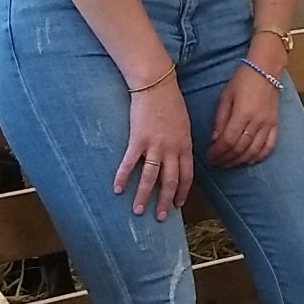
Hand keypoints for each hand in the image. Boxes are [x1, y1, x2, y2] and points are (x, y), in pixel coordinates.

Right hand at [114, 77, 192, 217]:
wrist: (157, 85)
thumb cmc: (171, 102)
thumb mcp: (184, 125)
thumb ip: (182, 143)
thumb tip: (179, 156)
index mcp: (185, 146)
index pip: (186, 176)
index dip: (182, 193)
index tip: (178, 205)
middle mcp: (172, 149)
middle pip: (170, 182)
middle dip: (165, 202)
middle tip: (160, 217)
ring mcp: (155, 145)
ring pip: (151, 177)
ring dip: (144, 196)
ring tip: (138, 210)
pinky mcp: (138, 139)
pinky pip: (130, 163)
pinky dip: (123, 177)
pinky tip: (117, 189)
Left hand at [210, 58, 280, 166]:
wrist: (266, 69)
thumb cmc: (243, 80)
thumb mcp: (226, 96)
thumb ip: (220, 119)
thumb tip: (215, 139)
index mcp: (242, 114)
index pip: (228, 141)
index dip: (218, 152)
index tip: (210, 156)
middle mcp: (257, 122)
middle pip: (240, 149)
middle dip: (226, 158)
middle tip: (217, 162)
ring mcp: (268, 124)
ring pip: (254, 151)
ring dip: (240, 160)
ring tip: (229, 163)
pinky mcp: (275, 124)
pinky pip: (270, 146)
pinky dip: (260, 156)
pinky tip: (250, 160)